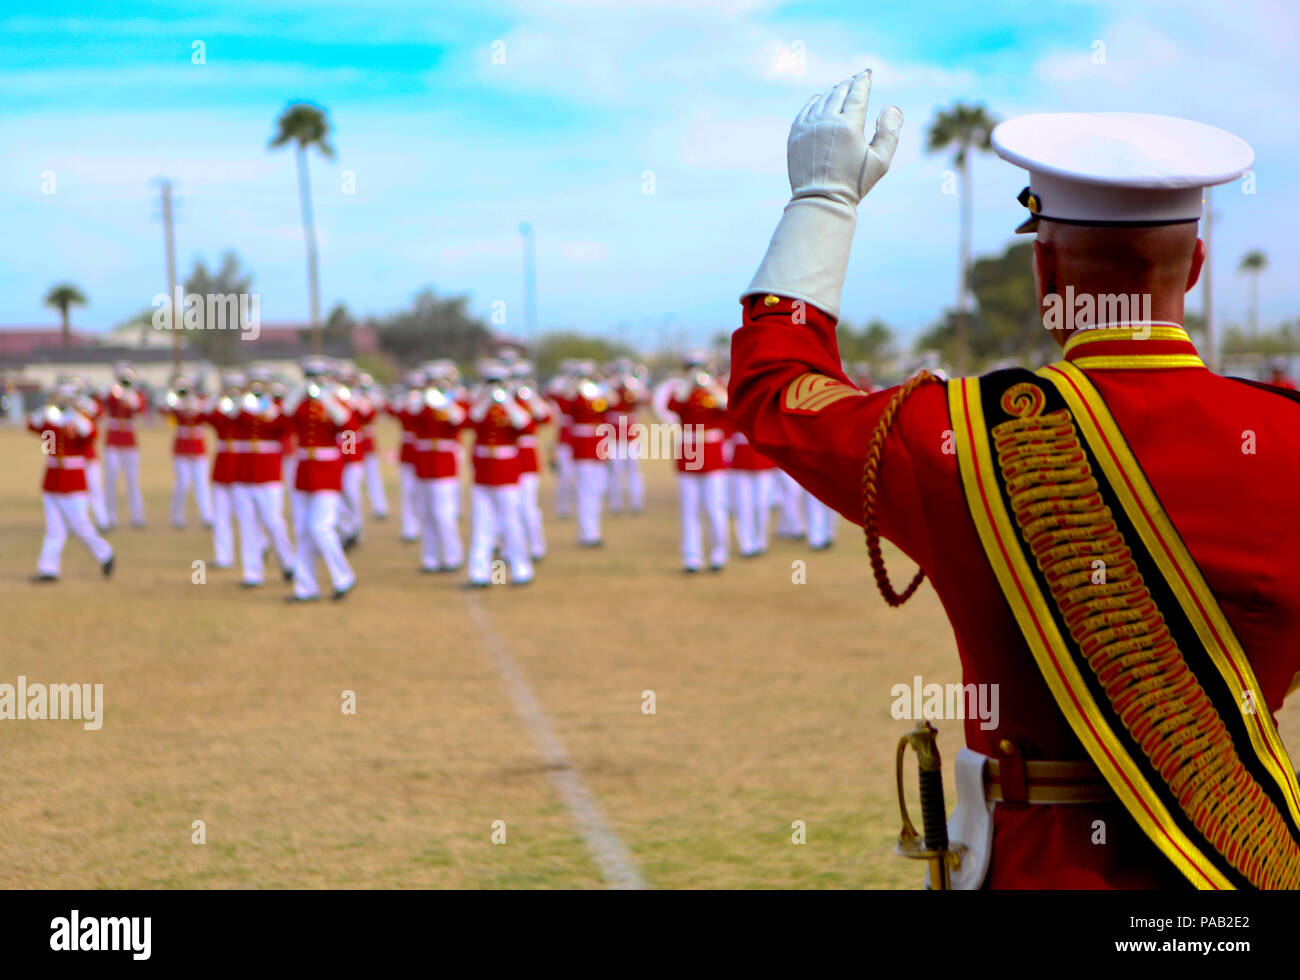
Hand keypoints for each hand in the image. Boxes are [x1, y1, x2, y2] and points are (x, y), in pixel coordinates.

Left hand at [787, 70, 902, 210]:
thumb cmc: (855, 183)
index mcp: (848, 126)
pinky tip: (819, 101)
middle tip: (855, 80)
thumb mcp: (881, 160)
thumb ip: (889, 131)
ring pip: (821, 100)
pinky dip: (814, 102)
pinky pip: (805, 111)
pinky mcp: (795, 136)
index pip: (857, 92)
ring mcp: (808, 128)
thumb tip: (891, 106)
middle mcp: (826, 122)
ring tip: (840, 89)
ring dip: (832, 92)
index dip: (863, 80)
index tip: (867, 73)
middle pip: (838, 92)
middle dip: (849, 84)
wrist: (821, 201)